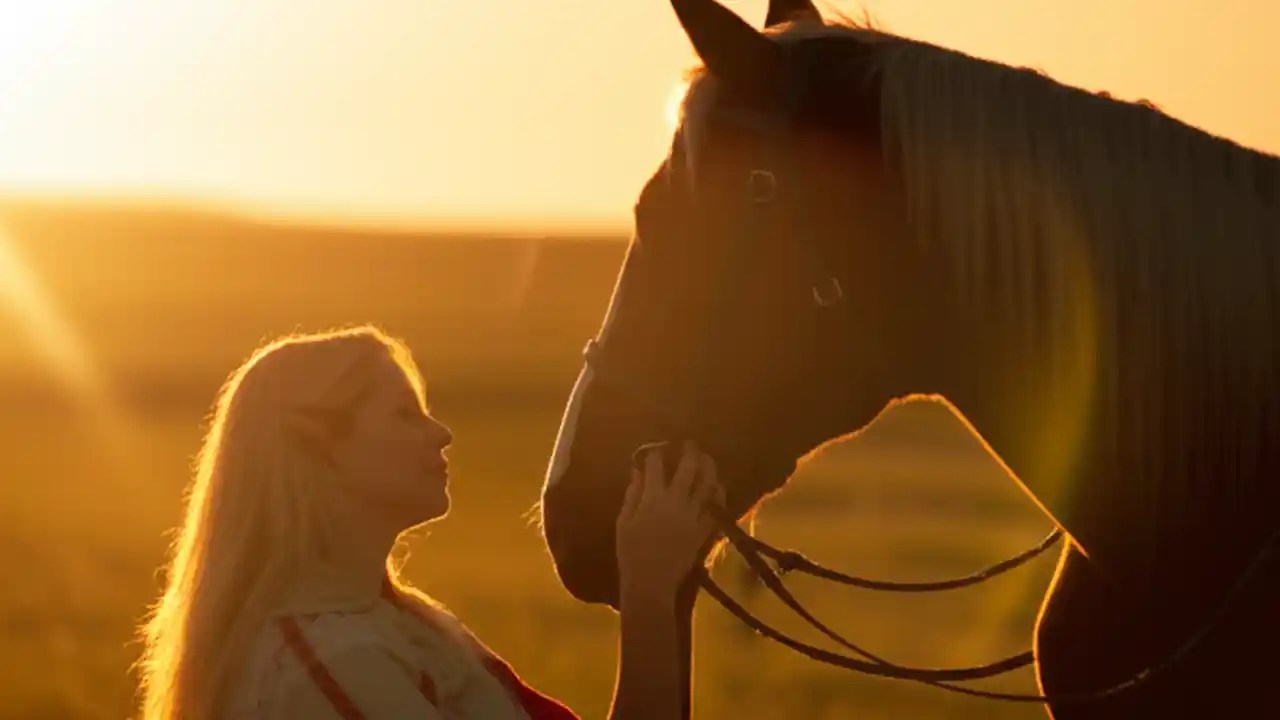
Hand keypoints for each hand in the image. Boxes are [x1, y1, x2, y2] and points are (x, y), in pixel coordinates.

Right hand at [615, 441, 725, 603]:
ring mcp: (693, 516)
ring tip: (706, 458)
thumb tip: (637, 471)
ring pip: (707, 484)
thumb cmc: (630, 553)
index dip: (656, 454)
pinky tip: (717, 485)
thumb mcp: (624, 522)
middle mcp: (676, 503)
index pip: (656, 466)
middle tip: (689, 443)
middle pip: (688, 468)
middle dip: (689, 451)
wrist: (650, 583)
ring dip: (708, 467)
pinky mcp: (704, 530)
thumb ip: (632, 494)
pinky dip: (718, 493)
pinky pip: (716, 507)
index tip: (656, 449)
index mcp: (653, 499)